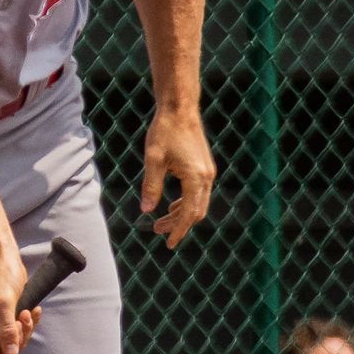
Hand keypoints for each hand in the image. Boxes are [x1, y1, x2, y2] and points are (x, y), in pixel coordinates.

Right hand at [0, 248, 37, 353]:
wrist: (2, 257)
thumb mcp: (3, 306)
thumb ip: (6, 332)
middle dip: (14, 343)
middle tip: (21, 324)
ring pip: (9, 342)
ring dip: (24, 331)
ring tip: (28, 313)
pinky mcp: (3, 317)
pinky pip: (16, 329)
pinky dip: (27, 323)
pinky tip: (34, 310)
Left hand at [140, 108, 214, 249]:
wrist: (180, 109)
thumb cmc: (164, 131)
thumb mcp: (153, 160)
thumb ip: (151, 186)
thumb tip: (145, 210)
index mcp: (195, 178)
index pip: (188, 214)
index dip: (178, 231)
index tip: (169, 244)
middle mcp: (206, 177)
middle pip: (195, 212)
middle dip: (178, 225)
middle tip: (157, 231)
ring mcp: (208, 172)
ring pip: (198, 203)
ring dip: (180, 214)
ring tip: (160, 222)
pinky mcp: (205, 166)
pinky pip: (198, 193)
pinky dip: (185, 202)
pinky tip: (171, 205)